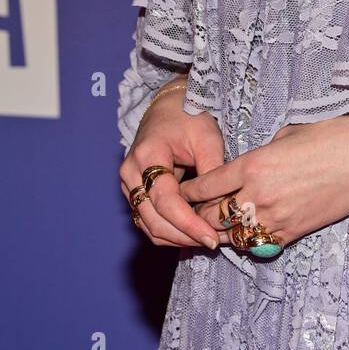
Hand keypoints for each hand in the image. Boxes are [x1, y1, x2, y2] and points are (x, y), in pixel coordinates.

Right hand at [119, 90, 225, 248]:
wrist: (168, 107)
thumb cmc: (189, 117)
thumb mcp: (207, 138)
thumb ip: (212, 172)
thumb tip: (219, 208)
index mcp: (147, 156)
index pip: (165, 201)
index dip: (188, 223)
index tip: (211, 237)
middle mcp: (130, 173)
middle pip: (153, 219)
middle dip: (183, 236)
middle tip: (213, 242)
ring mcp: (128, 184)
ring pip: (148, 225)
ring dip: (176, 238)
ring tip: (205, 240)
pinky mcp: (134, 192)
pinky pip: (148, 220)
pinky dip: (169, 231)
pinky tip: (192, 234)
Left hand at [179, 115, 348, 247]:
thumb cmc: (333, 139)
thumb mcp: (289, 134)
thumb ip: (264, 151)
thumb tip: (255, 162)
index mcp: (255, 163)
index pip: (208, 184)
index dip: (190, 190)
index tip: (182, 191)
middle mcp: (259, 194)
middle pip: (213, 214)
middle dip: (200, 213)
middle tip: (192, 212)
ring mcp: (275, 217)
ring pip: (232, 234)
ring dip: (221, 230)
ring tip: (213, 227)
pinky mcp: (292, 233)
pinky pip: (257, 244)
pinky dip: (247, 240)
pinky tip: (245, 233)